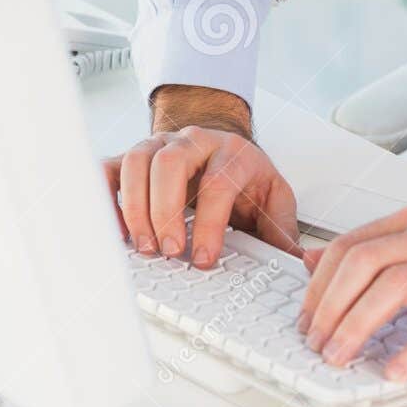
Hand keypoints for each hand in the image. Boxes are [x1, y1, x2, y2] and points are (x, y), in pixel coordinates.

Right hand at [102, 126, 298, 267]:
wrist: (223, 146)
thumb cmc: (247, 178)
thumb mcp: (274, 199)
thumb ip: (282, 230)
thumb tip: (299, 264)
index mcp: (233, 152)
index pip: (218, 182)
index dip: (210, 223)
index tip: (204, 258)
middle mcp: (194, 142)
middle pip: (171, 163)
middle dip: (167, 211)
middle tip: (170, 252)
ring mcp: (160, 145)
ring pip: (138, 161)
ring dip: (136, 207)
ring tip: (143, 247)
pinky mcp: (134, 157)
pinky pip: (110, 167)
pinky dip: (107, 197)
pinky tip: (116, 229)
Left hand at [298, 206, 406, 380]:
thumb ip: (371, 249)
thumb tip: (312, 262)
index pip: (348, 246)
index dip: (318, 284)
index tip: (304, 316)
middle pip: (362, 263)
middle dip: (328, 305)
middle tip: (314, 341)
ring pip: (394, 287)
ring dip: (357, 324)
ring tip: (339, 355)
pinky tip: (396, 370)